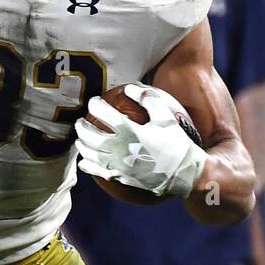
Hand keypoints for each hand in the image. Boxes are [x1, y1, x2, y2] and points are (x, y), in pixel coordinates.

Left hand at [74, 83, 208, 197]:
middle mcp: (118, 148)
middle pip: (89, 134)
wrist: (182, 173)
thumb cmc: (175, 143)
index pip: (103, 113)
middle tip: (82, 120)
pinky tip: (84, 160)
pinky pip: (95, 170)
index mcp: (129, 131)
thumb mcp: (165, 118)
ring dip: (81, 142)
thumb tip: (130, 87)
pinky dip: (86, 164)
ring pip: (88, 152)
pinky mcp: (117, 177)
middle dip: (82, 124)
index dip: (96, 104)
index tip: (95, 101)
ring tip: (81, 137)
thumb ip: (148, 99)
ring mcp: (116, 164)